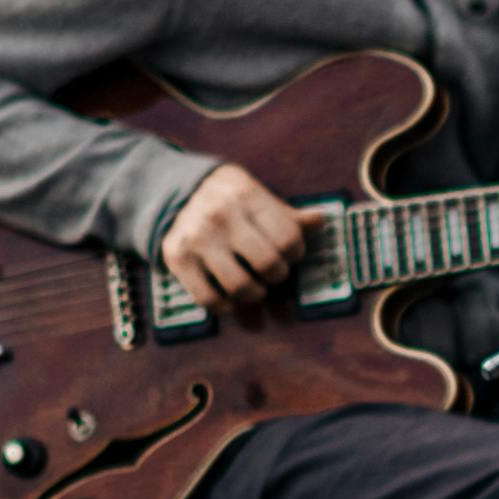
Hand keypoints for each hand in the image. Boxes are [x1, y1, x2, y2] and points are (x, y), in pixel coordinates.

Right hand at [163, 161, 309, 316]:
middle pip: (267, 264)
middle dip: (278, 275)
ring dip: (255, 294)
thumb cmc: (232, 200)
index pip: (288, 238)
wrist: (178, 192)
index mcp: (247, 195)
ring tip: (255, 288)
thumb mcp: (258, 197)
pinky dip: (226, 307)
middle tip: (274, 273)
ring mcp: (197, 237)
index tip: (290, 254)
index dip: (296, 253)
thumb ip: (288, 215)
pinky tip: (231, 299)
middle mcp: (221, 215)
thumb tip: (321, 221)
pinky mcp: (176, 257)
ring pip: (239, 286)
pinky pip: (208, 298)